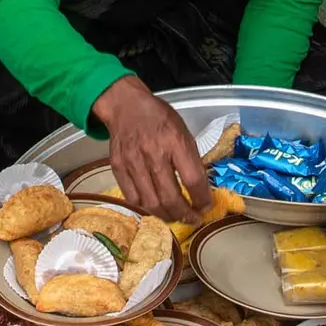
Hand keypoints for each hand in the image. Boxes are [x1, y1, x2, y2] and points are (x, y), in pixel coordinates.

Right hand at [91, 76, 211, 222]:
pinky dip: (146, 208)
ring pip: (151, 203)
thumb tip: (200, 188)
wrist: (126, 106)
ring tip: (175, 217)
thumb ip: (190, 158)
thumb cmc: (159, 118)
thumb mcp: (183, 131)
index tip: (206, 206)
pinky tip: (155, 208)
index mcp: (175, 141)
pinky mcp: (118, 168)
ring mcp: (133, 162)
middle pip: (171, 197)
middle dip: (185, 215)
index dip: (202, 199)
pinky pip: (133, 198)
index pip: (192, 179)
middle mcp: (153, 153)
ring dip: (167, 217)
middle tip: (193, 219)